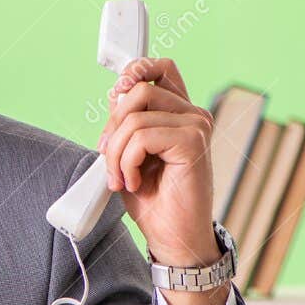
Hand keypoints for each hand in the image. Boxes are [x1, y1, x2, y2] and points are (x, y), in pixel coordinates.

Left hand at [96, 56, 227, 304]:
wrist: (171, 235)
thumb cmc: (152, 198)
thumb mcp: (127, 153)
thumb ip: (124, 122)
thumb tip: (116, 92)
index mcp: (178, 112)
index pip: (161, 68)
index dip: (136, 69)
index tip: (118, 91)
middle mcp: (192, 114)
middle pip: (138, 91)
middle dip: (111, 126)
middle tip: (108, 158)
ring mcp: (196, 126)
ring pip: (134, 117)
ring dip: (115, 152)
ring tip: (121, 178)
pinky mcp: (193, 142)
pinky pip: (141, 137)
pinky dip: (126, 162)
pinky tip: (133, 182)